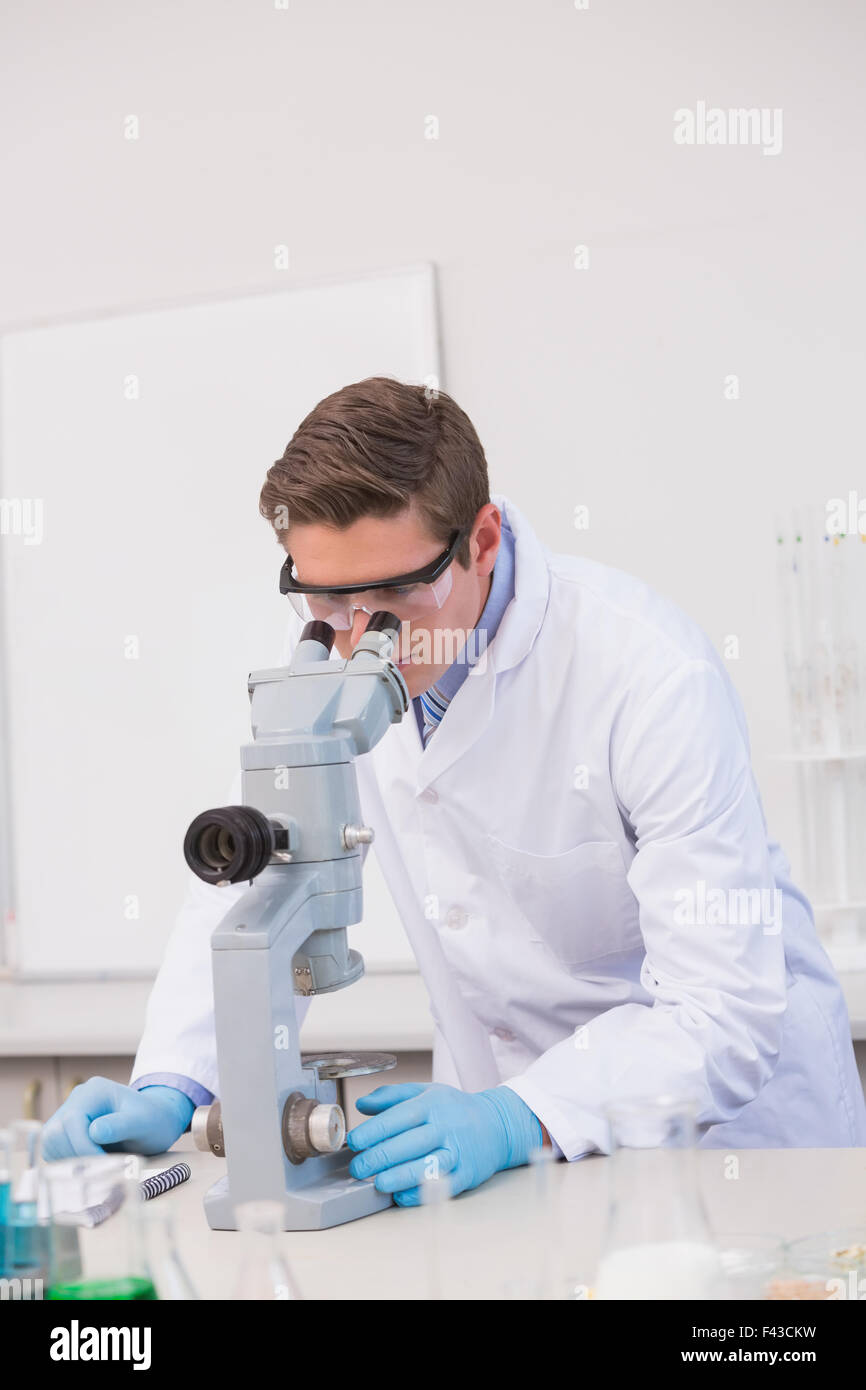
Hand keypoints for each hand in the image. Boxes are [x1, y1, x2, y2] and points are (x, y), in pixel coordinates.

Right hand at [42, 1079, 193, 1159]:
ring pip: (50, 1143)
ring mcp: (69, 1114)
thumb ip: (120, 1125)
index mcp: (94, 1091)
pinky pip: (54, 1151)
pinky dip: (67, 1163)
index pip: (72, 1121)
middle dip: (75, 1156)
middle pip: (55, 1132)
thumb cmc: (152, 1120)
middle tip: (99, 1170)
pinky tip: (89, 1167)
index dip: (83, 1148)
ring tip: (96, 1168)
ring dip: (69, 1162)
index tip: (103, 1164)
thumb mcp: (143, 1122)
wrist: (156, 1121)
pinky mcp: (66, 1132)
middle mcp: (76, 1100)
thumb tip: (94, 1132)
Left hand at [346, 1082, 542, 1205]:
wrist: (497, 1125)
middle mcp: (445, 1127)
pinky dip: (420, 1193)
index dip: (374, 1130)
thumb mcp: (426, 1092)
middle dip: (380, 1157)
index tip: (354, 1141)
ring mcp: (458, 1151)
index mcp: (432, 1104)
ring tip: (378, 1183)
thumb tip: (362, 1104)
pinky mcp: (467, 1173)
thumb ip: (392, 1096)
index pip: (399, 1116)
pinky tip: (401, 1195)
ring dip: (400, 1176)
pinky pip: (442, 1186)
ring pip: (427, 1166)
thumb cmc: (454, 1110)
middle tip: (358, 1167)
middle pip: (410, 1143)